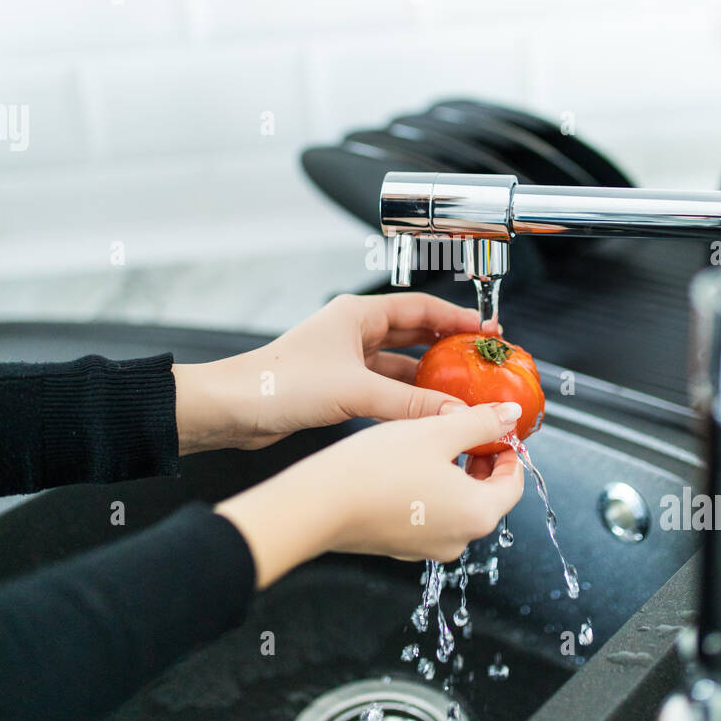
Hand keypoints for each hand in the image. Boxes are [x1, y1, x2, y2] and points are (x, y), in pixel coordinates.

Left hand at [173, 292, 501, 454]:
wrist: (234, 409)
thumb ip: (409, 403)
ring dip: (427, 377)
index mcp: (356, 315)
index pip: (420, 307)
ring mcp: (345, 361)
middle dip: (447, 346)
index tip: (486, 330)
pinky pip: (383, 389)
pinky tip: (424, 412)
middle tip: (479, 360)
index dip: (456, 317)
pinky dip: (405, 399)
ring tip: (460, 389)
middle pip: (413, 333)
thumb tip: (454, 413)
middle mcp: (352, 333)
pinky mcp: (337, 388)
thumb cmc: (280, 383)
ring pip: (399, 365)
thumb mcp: (355, 391)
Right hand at [216, 401, 523, 587]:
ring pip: (455, 506)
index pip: (513, 483)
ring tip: (431, 441)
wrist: (317, 505)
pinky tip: (405, 465)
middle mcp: (459, 540)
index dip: (508, 451)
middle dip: (479, 461)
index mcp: (479, 514)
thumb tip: (511, 415)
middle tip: (465, 429)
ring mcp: (427, 548)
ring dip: (452, 474)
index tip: (496, 429)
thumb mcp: (435, 432)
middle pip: (486, 496)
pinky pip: (427, 516)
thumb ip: (480, 422)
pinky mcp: (400, 546)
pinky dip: (427, 491)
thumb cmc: (376, 468)